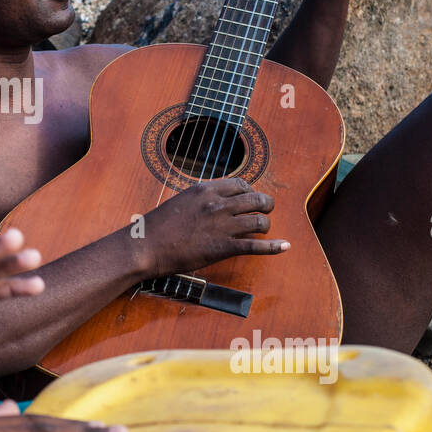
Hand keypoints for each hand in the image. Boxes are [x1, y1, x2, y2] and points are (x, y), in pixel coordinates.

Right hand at [141, 177, 287, 275]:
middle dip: (266, 205)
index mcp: (205, 190)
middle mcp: (217, 204)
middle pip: (256, 199)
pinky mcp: (223, 247)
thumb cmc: (157, 226)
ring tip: (265, 230)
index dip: (251, 191)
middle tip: (266, 211)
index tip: (251, 198)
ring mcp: (221, 225)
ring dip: (266, 226)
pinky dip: (274, 247)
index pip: (240, 184)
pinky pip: (256, 246)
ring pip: (259, 221)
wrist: (146, 246)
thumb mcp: (180, 201)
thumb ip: (201, 199)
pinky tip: (284, 247)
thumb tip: (215, 200)